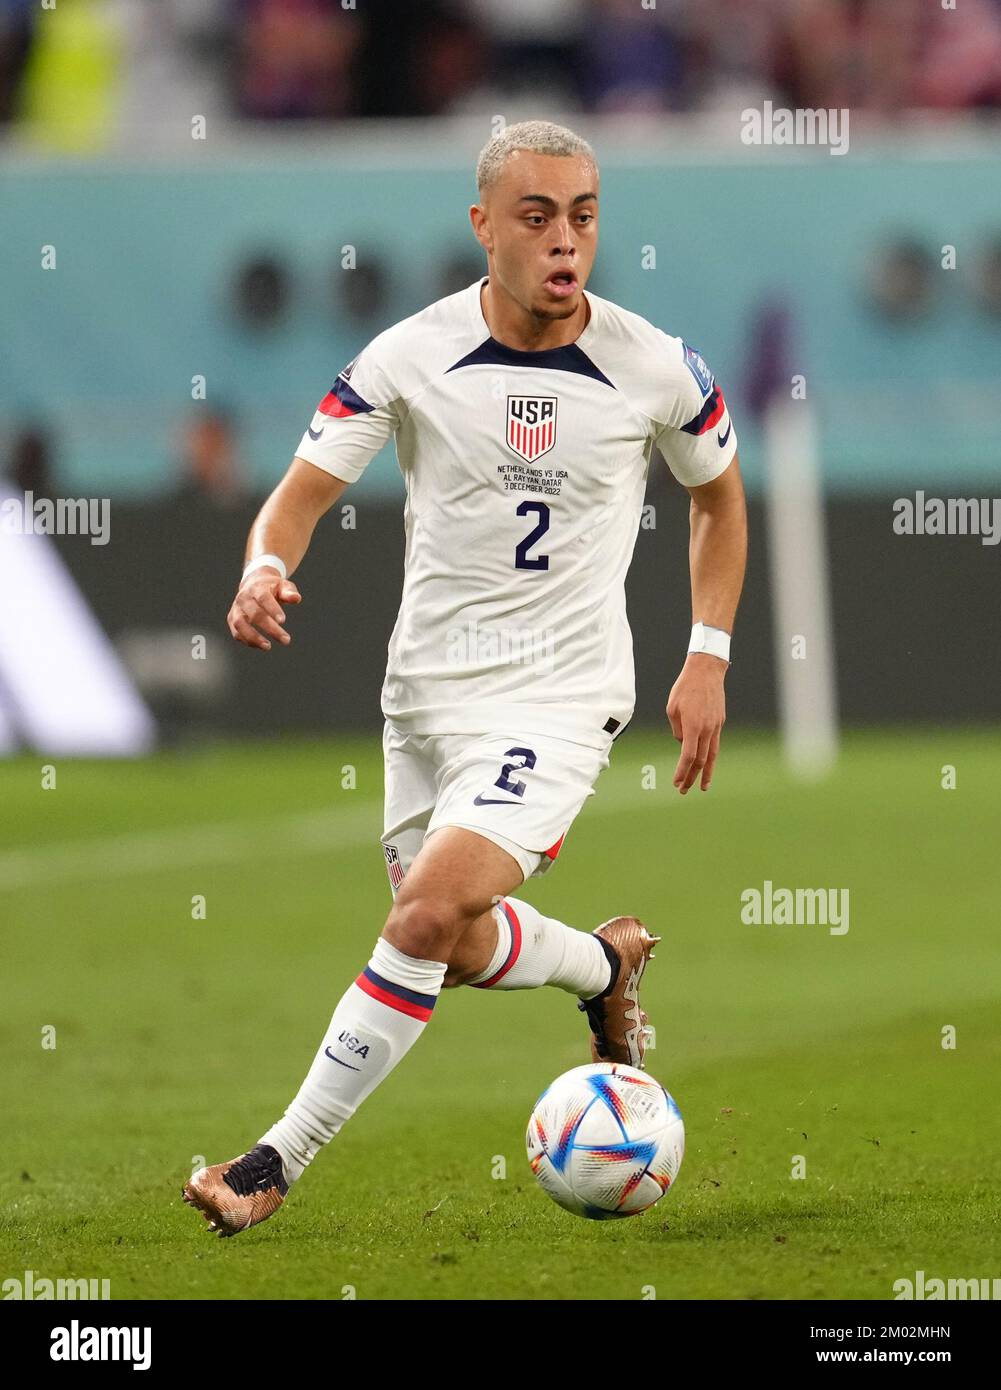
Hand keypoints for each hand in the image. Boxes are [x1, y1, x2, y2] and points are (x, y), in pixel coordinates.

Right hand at [227, 569, 301, 650]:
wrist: (254, 583)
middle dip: (270, 628)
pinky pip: (237, 632)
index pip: (263, 598)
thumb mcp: (283, 585)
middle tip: (286, 640)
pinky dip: (247, 641)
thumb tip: (296, 598)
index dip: (273, 610)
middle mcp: (243, 598)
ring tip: (268, 647)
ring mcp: (236, 609)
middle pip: (254, 614)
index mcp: (256, 588)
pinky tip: (261, 646)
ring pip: (240, 624)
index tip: (283, 621)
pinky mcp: (232, 619)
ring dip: (254, 637)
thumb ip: (289, 592)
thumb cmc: (272, 587)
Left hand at [666, 652, 726, 792]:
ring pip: (712, 755)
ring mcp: (716, 726)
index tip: (676, 782)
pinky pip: (715, 743)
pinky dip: (710, 757)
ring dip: (707, 773)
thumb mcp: (672, 708)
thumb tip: (683, 744)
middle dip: (692, 777)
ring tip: (703, 787)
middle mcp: (707, 729)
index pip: (688, 756)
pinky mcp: (720, 722)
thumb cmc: (685, 688)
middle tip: (683, 790)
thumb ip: (677, 730)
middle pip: (701, 761)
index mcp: (693, 726)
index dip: (682, 771)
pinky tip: (707, 765)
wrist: (706, 671)